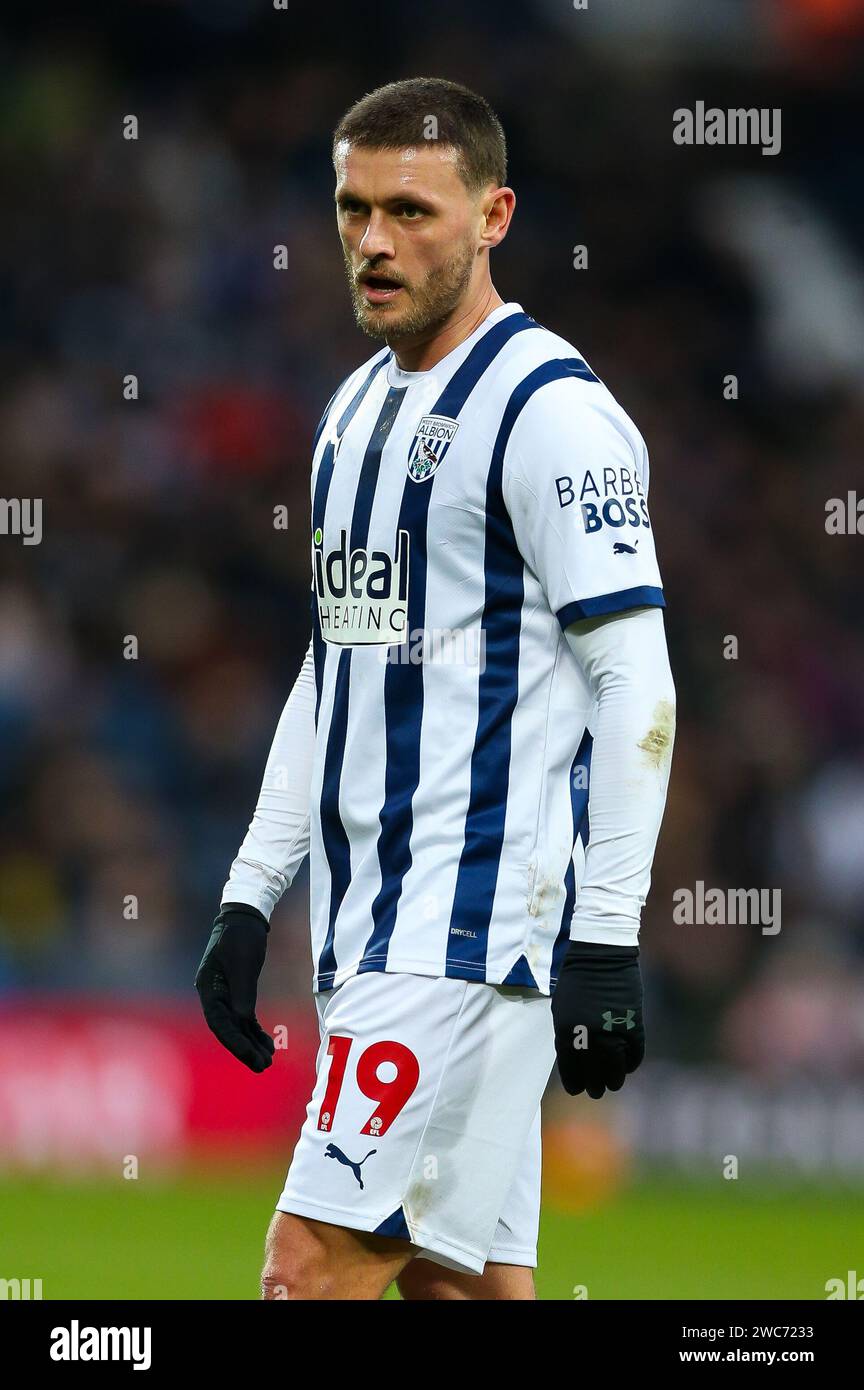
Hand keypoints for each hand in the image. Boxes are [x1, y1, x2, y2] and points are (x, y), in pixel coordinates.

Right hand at [194, 904, 275, 1072]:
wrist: (244, 918)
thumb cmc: (241, 937)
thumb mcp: (244, 963)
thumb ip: (242, 992)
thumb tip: (242, 1020)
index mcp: (208, 988)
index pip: (220, 1023)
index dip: (235, 1042)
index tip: (251, 1057)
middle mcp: (213, 995)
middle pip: (227, 1029)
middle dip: (244, 1049)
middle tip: (262, 1066)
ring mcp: (224, 995)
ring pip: (237, 1026)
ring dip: (251, 1043)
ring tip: (267, 1060)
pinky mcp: (237, 992)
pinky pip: (245, 1018)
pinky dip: (255, 1031)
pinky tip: (267, 1044)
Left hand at [551, 941, 644, 1098]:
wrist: (600, 957)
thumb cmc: (576, 981)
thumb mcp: (562, 1010)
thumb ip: (566, 1035)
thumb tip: (575, 1059)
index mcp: (567, 1032)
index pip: (570, 1069)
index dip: (574, 1082)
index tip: (577, 1089)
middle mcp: (589, 1037)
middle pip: (594, 1074)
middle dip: (594, 1086)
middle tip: (596, 1091)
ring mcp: (613, 1032)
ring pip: (615, 1069)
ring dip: (614, 1079)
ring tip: (613, 1084)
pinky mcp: (633, 1026)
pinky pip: (634, 1054)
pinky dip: (631, 1063)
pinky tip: (627, 1066)